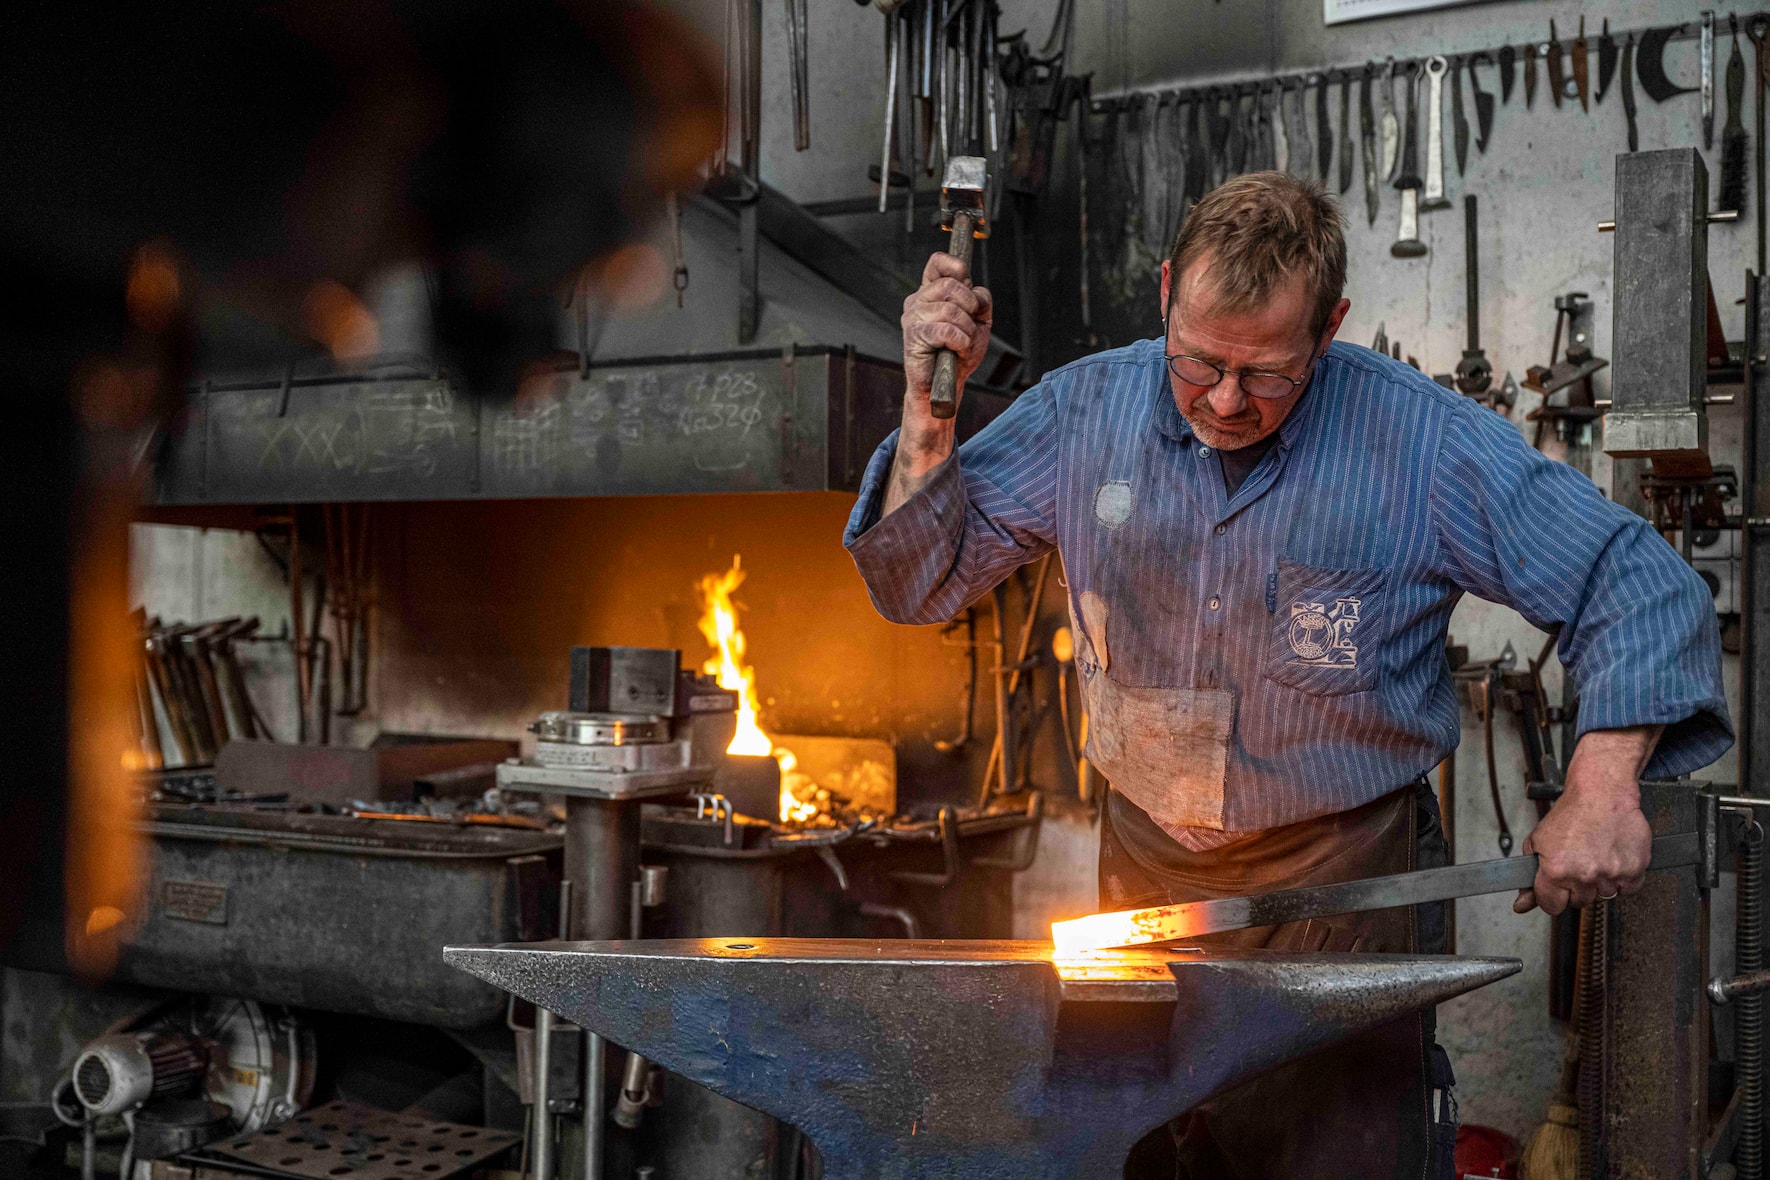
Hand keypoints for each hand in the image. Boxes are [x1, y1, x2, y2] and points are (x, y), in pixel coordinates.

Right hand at [901, 252, 992, 427]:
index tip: (967, 281)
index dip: (955, 266)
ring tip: (961, 343)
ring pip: (951, 309)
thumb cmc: (959, 353)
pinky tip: (955, 350)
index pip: (937, 262)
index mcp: (931, 292)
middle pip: (950, 284)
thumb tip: (975, 290)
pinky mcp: (914, 336)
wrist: (945, 384)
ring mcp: (913, 317)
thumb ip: (980, 300)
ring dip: (966, 329)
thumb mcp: (979, 321)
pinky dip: (960, 342)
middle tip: (969, 326)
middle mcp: (918, 300)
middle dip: (970, 305)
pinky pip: (946, 330)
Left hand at [1513, 727, 1660, 915]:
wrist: (1602, 793)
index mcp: (1557, 871)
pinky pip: (1627, 888)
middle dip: (1576, 887)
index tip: (1556, 890)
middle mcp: (1584, 875)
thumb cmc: (1571, 813)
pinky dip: (1622, 877)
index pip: (1551, 906)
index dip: (1552, 898)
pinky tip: (1612, 857)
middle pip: (1579, 902)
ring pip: (1604, 895)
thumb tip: (1522, 905)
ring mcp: (1611, 874)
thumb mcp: (1537, 842)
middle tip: (1578, 864)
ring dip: (1600, 881)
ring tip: (1596, 856)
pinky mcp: (1634, 870)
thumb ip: (1529, 878)